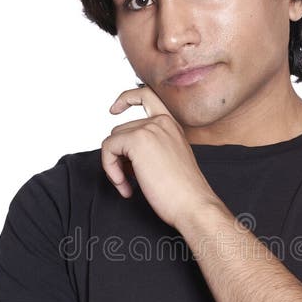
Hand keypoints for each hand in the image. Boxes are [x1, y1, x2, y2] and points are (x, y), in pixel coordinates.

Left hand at [105, 85, 219, 229]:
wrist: (193, 204)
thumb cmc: (183, 192)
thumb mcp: (169, 160)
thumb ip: (151, 148)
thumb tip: (123, 152)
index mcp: (171, 125)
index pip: (146, 96)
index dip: (126, 98)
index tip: (114, 110)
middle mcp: (161, 122)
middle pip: (121, 131)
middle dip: (119, 156)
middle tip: (129, 180)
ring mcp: (149, 129)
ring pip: (112, 141)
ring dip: (114, 166)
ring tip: (128, 185)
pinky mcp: (137, 140)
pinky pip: (108, 148)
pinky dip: (110, 169)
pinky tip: (125, 186)